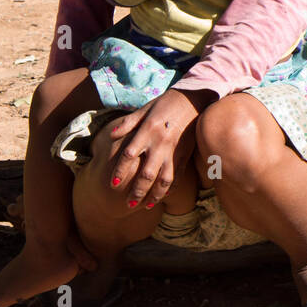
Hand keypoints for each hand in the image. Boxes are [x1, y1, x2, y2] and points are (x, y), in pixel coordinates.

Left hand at [106, 90, 200, 208]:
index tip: (112, 184)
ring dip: (155, 195)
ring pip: (164, 179)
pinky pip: (178, 174)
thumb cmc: (166, 103)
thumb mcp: (145, 108)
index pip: (130, 155)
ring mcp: (174, 150)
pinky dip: (171, 187)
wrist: (194, 99)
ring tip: (145, 206)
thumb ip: (129, 123)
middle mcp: (160, 143)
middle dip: (137, 192)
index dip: (120, 171)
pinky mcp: (185, 153)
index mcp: (148, 130)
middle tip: (128, 205)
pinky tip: (163, 196)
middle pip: (146, 174)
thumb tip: (111, 135)